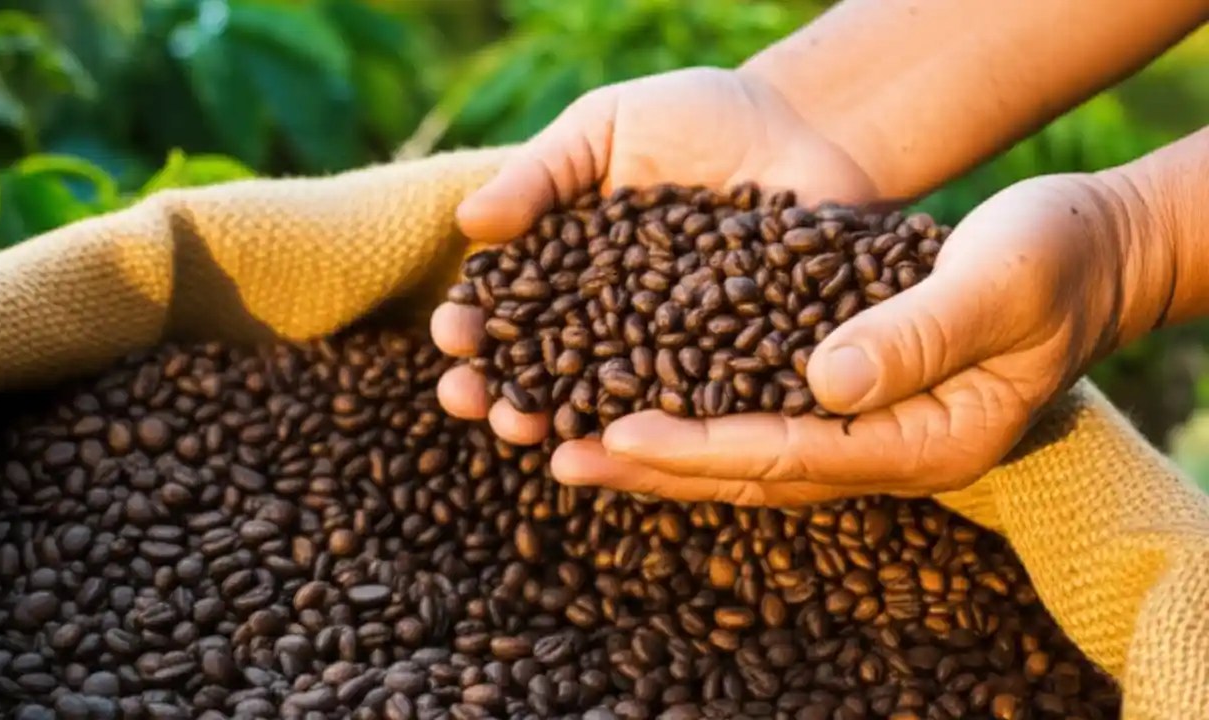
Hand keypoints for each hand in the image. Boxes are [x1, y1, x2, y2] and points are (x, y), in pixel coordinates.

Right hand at [431, 66, 881, 443]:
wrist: (802, 123)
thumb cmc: (692, 119)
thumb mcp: (605, 128)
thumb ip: (541, 175)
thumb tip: (469, 223)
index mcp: (571, 271)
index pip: (511, 308)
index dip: (476, 326)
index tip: (452, 336)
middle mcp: (616, 322)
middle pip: (550, 370)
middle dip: (506, 392)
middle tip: (476, 406)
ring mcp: (676, 351)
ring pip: (611, 403)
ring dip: (565, 423)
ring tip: (532, 436)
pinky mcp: (740, 365)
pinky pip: (698, 404)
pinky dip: (662, 426)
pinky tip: (627, 442)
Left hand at [546, 172, 1166, 504]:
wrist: (1086, 256)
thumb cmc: (1054, 260)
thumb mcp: (999, 282)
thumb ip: (920, 332)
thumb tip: (825, 378)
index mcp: (925, 441)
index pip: (790, 454)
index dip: (698, 447)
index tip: (617, 432)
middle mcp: (887, 454)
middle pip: (752, 473)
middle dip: (654, 469)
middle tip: (562, 455)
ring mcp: (868, 435)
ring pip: (745, 458)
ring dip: (659, 456)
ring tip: (571, 443)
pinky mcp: (849, 404)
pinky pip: (756, 425)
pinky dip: (692, 421)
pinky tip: (631, 405)